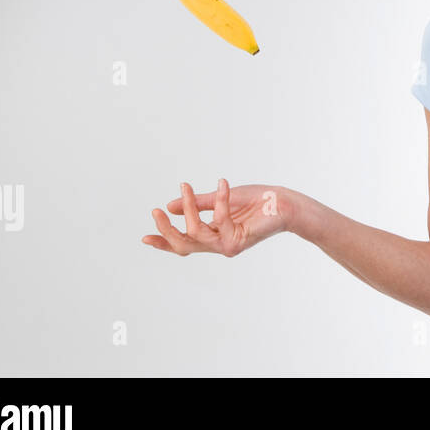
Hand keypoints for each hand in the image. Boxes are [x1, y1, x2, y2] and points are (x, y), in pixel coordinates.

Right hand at [142, 179, 287, 256]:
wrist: (285, 203)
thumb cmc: (258, 200)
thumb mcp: (222, 198)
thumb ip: (198, 204)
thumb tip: (171, 205)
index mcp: (213, 235)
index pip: (184, 243)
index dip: (163, 242)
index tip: (144, 238)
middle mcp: (218, 244)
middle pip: (183, 245)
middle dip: (167, 230)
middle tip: (157, 210)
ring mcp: (227, 245)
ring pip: (196, 233)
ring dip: (189, 208)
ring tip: (187, 187)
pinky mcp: (238, 240)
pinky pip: (219, 220)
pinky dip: (219, 200)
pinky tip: (223, 183)